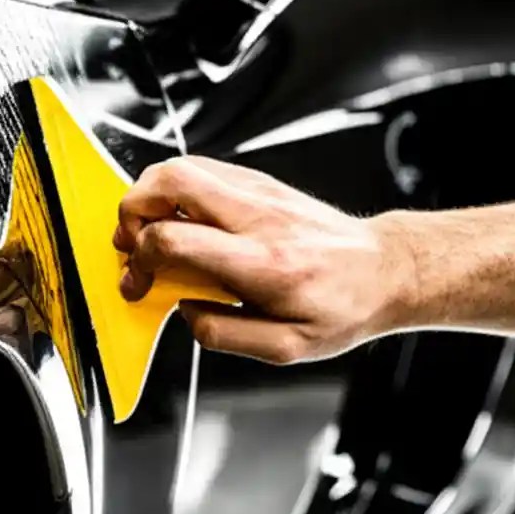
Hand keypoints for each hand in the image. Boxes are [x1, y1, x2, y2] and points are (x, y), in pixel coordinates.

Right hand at [113, 156, 416, 363]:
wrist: (382, 270)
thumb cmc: (341, 308)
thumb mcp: (286, 348)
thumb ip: (223, 334)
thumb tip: (185, 311)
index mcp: (261, 264)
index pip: (175, 238)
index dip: (140, 258)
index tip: (140, 279)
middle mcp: (257, 218)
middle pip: (170, 182)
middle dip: (132, 210)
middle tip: (131, 242)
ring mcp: (259, 193)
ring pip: (182, 165)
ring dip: (150, 195)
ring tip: (150, 229)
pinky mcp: (260, 182)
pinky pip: (203, 168)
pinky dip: (176, 189)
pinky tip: (181, 219)